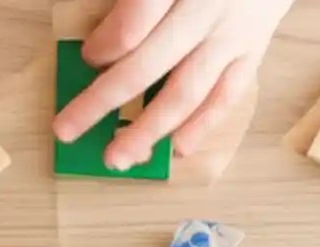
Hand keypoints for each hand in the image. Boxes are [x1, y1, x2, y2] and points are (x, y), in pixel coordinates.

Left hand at [52, 0, 293, 170]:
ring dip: (148, 130)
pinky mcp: (253, 50)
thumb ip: (134, 2)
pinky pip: (226, 95)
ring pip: (185, 92)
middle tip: (66, 130)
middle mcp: (205, 10)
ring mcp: (232, 34)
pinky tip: (176, 150)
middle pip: (147, 66)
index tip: (88, 58)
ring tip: (117, 158)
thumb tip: (103, 40)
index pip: (132, 26)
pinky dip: (201, 125)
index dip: (104, 48)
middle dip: (102, 102)